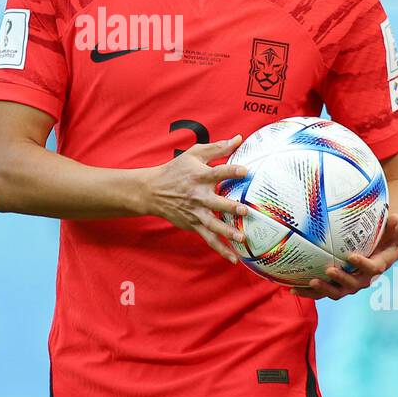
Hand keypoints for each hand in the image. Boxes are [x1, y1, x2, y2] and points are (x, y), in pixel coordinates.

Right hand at [143, 135, 248, 264]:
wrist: (152, 191)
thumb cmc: (177, 170)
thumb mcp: (194, 154)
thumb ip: (217, 148)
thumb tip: (239, 139)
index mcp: (199, 176)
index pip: (217, 173)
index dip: (231, 171)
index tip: (245, 170)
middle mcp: (198, 196)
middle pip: (215, 202)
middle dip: (229, 207)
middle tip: (244, 210)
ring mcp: (195, 213)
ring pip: (212, 225)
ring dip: (226, 231)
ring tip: (241, 237)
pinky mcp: (193, 225)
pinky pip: (208, 239)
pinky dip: (221, 249)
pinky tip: (234, 258)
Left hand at [293, 213, 397, 300]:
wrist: (377, 253)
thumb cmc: (384, 239)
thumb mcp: (391, 232)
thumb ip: (392, 227)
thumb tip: (394, 216)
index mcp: (376, 267)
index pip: (372, 269)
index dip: (362, 264)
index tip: (351, 256)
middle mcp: (362, 280)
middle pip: (352, 285)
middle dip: (340, 279)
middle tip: (329, 269)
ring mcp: (348, 285)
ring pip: (336, 292)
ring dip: (323, 289)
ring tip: (311, 281)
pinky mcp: (336, 287)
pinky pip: (322, 293)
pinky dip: (308, 292)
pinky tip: (291, 289)